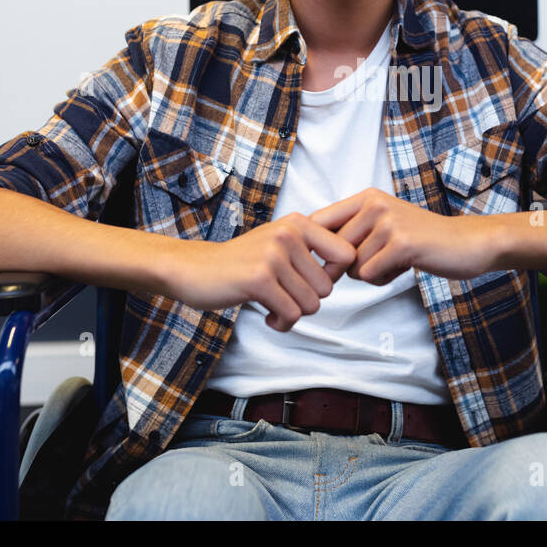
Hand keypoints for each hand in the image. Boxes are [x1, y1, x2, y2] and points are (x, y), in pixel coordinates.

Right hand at [161, 212, 356, 331]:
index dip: (334, 276)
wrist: (193, 269)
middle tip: (284, 297)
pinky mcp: (259, 279)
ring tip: (274, 305)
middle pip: (328, 287)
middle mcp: (288, 234)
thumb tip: (353, 262)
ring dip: (293, 314)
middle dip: (308, 300)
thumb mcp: (279, 242)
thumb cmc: (241, 261)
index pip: (346, 255)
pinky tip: (267, 315)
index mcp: (298, 223)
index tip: (310, 282)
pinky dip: (281, 323)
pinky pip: (291, 314)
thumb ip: (313, 249)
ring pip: (311, 304)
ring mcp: (273, 256)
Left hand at [309, 187, 499, 284]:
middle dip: (347, 267)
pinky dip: (383, 280)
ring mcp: (388, 222)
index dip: (313, 247)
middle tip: (377, 263)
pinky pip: (368, 274)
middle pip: (333, 250)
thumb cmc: (424, 239)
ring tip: (396, 262)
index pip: (317, 221)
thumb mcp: (385, 225)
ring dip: (370, 274)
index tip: (319, 263)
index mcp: (366, 197)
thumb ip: (353, 233)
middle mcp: (374, 204)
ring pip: (352, 266)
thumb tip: (311, 255)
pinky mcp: (401, 243)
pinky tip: (403, 268)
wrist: (468, 243)